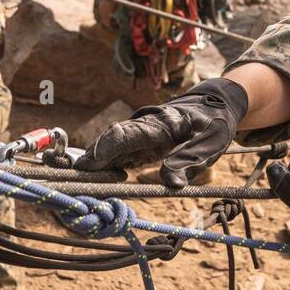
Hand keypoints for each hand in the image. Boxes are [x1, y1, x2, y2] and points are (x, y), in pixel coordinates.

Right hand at [74, 77, 248, 187]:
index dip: (105, 150)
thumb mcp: (211, 143)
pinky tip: (94, 180)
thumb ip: (190, 160)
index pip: (126, 134)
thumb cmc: (213, 123)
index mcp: (160, 123)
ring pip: (112, 145)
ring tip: (78, 182)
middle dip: (92, 157)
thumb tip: (172, 184)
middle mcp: (144, 125)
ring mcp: (141, 133)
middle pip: (112, 139)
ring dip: (95, 163)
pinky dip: (105, 165)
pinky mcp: (141, 143)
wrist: (215, 104)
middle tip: (74, 178)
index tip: (88, 165)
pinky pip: (119, 153)